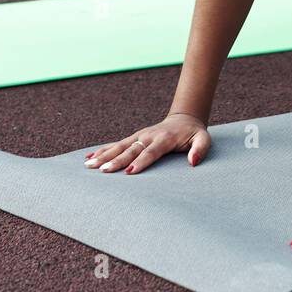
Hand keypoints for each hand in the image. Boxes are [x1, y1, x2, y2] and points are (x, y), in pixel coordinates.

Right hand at [84, 112, 210, 173]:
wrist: (184, 120)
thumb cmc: (194, 134)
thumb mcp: (203, 139)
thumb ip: (200, 149)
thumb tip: (192, 162)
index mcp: (164, 139)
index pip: (151, 152)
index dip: (140, 162)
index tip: (129, 172)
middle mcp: (148, 136)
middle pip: (130, 150)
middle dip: (116, 160)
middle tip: (102, 170)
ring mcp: (139, 136)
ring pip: (119, 146)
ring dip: (104, 155)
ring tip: (89, 165)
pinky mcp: (134, 138)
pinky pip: (116, 144)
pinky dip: (103, 150)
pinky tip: (89, 157)